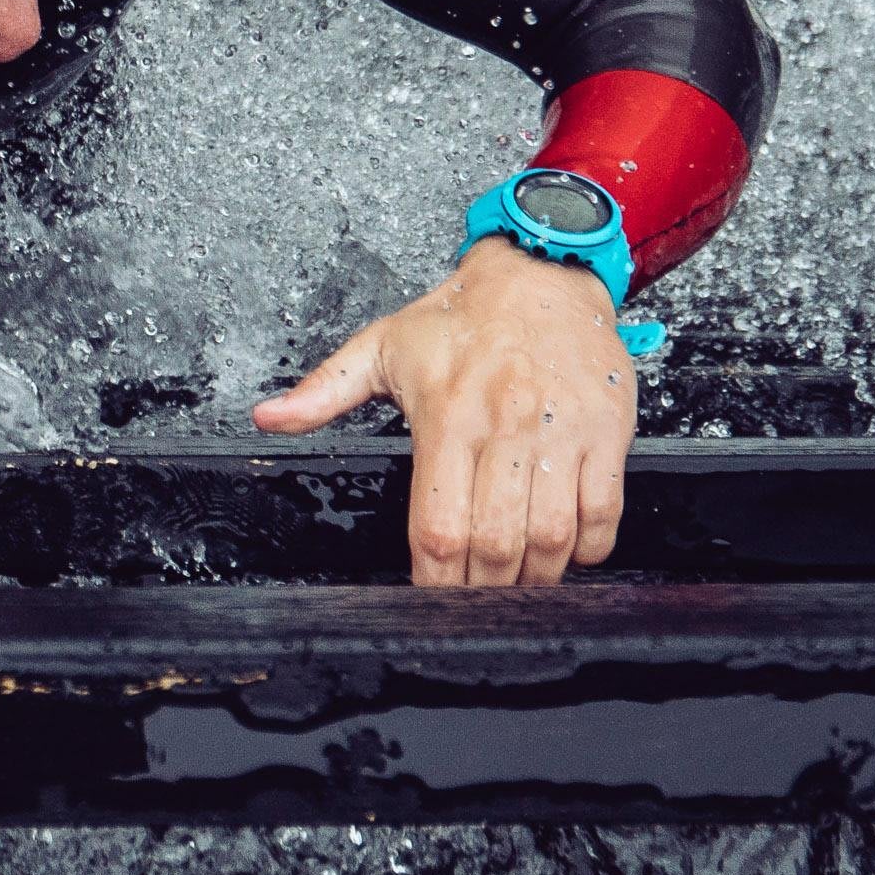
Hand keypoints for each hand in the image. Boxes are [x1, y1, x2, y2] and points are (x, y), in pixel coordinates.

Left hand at [252, 236, 636, 585]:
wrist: (542, 270)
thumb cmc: (461, 315)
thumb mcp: (382, 345)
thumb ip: (323, 391)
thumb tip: (268, 419)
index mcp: (446, 414)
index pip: (438, 526)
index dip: (434, 582)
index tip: (430, 600)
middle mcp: (504, 423)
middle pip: (495, 543)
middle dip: (484, 591)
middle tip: (475, 604)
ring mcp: (560, 429)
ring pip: (552, 536)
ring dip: (536, 578)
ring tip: (519, 586)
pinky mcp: (605, 429)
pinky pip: (604, 510)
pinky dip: (590, 549)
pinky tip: (569, 552)